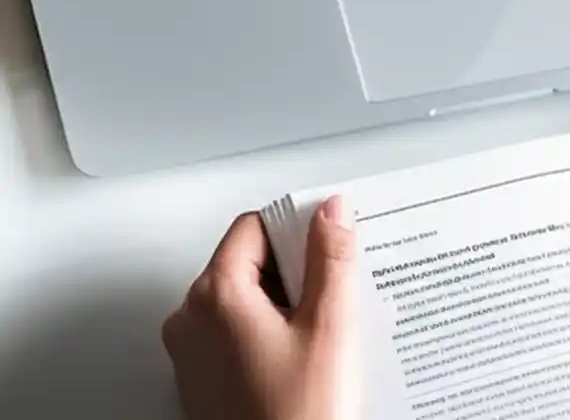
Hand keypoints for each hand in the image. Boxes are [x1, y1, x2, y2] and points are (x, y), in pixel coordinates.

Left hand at [162, 196, 358, 419]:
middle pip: (249, 261)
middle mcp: (192, 319)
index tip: (332, 242)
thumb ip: (331, 259)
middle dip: (297, 270)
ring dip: (288, 303)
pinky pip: (239, 332)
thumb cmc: (296, 418)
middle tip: (335, 297)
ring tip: (324, 335)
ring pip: (247, 298)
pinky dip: (273, 332)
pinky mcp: (204, 378)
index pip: (255, 226)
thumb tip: (331, 213)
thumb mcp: (329, 327)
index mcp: (216, 296)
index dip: (298, 228)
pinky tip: (307, 358)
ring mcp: (193, 351)